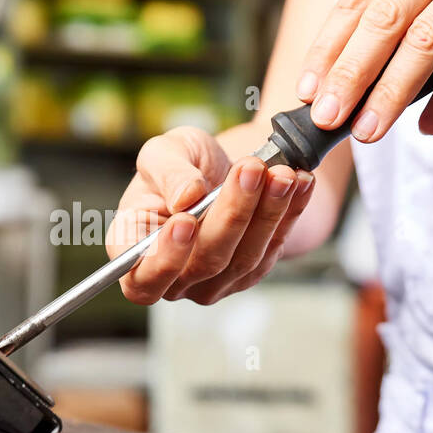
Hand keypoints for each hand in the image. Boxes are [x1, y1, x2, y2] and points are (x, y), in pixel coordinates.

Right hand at [106, 126, 313, 304]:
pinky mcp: (249, 274)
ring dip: (266, 213)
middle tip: (250, 170)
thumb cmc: (183, 164)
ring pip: (242, 259)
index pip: (141, 278)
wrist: (222, 169)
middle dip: (231, 214)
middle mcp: (171, 276)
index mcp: (133, 248)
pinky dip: (288, 215)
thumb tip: (185, 197)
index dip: (162, 258)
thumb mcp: (166, 150)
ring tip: (281, 172)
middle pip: (202, 263)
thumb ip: (168, 170)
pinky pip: (270, 251)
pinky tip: (299, 182)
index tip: (186, 220)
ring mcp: (212, 282)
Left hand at [295, 0, 432, 139]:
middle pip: (383, 19)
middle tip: (325, 118)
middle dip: (348, 75)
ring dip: (389, 95)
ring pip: (422, 42)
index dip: (327, 46)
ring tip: (367, 132)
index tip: (306, 88)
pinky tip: (428, 127)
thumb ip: (402, 26)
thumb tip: (343, 88)